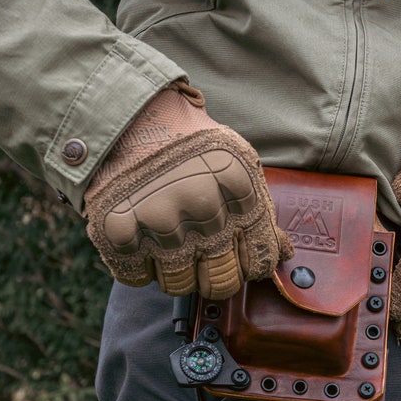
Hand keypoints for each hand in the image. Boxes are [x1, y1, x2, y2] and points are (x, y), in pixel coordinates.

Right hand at [84, 83, 292, 298]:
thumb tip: (283, 253)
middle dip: (215, 275)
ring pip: (179, 285)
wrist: (127, 114)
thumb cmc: (189, 144)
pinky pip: (137, 278)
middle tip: (204, 257)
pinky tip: (143, 239)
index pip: (259, 258)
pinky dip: (140, 267)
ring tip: (171, 243)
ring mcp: (158, 218)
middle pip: (221, 280)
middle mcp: (201, 204)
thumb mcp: (237, 163)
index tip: (240, 259)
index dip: (250, 266)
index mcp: (238, 185)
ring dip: (177, 273)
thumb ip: (260, 209)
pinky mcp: (117, 229)